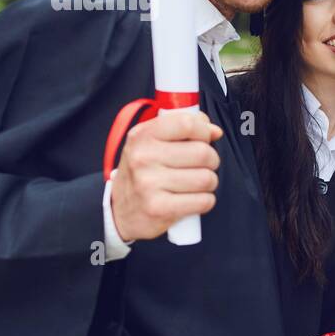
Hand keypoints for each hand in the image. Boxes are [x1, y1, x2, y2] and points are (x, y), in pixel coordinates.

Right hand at [111, 110, 221, 241]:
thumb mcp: (152, 144)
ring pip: (207, 178)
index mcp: (142, 136)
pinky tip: (192, 200)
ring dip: (209, 183)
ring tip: (195, 184)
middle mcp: (143, 158)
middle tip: (201, 167)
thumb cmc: (143, 174)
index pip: (187, 123)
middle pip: (203, 153)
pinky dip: (205, 201)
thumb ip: (183, 130)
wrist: (120, 212)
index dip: (203, 132)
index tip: (202, 140)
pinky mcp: (159, 208)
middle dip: (211, 161)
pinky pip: (204, 201)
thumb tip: (214, 131)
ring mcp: (149, 184)